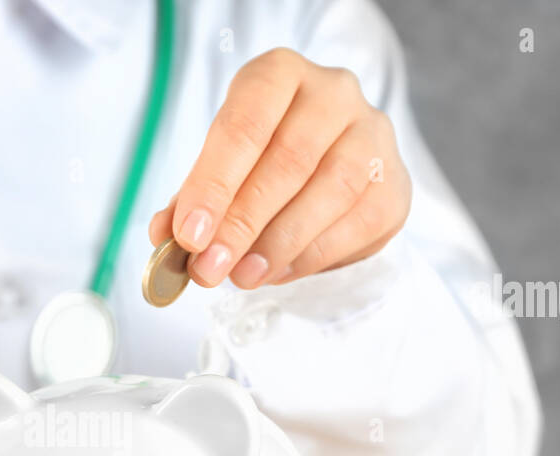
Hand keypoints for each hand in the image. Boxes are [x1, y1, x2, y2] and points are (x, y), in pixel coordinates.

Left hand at [150, 48, 410, 288]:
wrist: (330, 163)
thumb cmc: (262, 162)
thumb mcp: (220, 169)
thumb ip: (193, 199)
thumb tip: (165, 236)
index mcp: (278, 76)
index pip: (244, 125)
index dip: (214, 183)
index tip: (189, 233)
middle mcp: (333, 93)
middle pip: (289, 159)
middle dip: (242, 222)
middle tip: (209, 267)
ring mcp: (372, 135)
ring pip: (331, 190)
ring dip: (279, 243)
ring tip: (242, 276)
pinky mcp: (395, 183)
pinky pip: (358, 223)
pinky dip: (312, 255)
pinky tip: (278, 271)